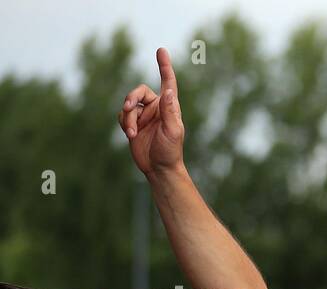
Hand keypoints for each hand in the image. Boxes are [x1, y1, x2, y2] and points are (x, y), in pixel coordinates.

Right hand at [118, 48, 185, 176]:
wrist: (159, 169)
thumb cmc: (170, 151)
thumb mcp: (173, 131)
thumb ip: (169, 111)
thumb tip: (167, 90)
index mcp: (169, 107)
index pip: (167, 82)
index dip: (164, 66)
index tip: (161, 50)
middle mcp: (156, 108)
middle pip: (138, 91)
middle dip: (131, 97)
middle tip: (128, 107)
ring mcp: (143, 116)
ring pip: (128, 105)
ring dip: (128, 118)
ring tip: (132, 133)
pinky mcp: (132, 124)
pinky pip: (122, 115)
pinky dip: (125, 124)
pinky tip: (130, 135)